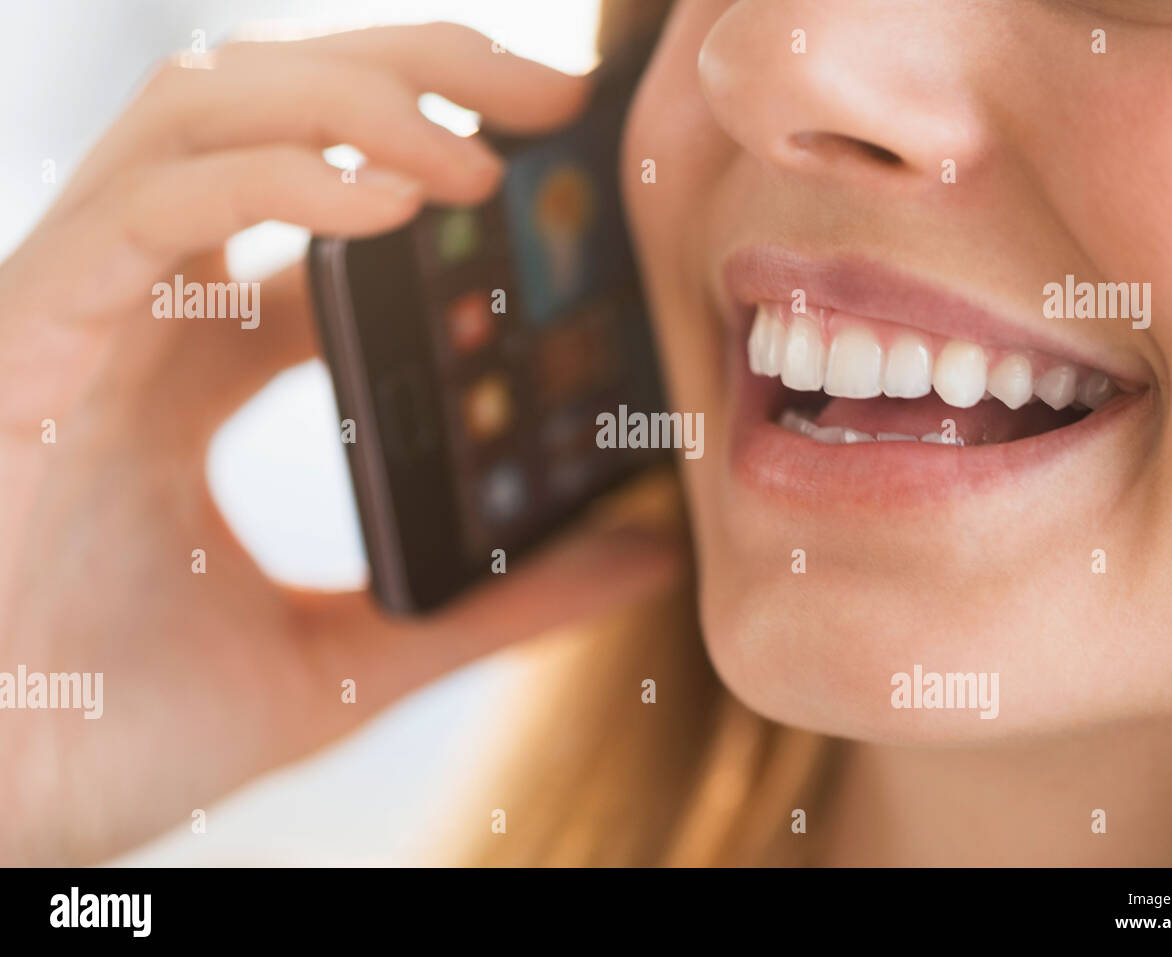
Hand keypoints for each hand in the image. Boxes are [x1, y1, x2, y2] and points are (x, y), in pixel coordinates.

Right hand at [0, 23, 681, 864]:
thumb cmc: (128, 736)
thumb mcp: (356, 654)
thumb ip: (496, 598)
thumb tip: (646, 550)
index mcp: (196, 365)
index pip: (312, 202)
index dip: (428, 157)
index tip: (552, 159)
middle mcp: (136, 315)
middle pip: (262, 111)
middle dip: (408, 72)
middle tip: (548, 92)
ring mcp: (76, 316)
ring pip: (197, 116)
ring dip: (351, 100)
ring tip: (482, 151)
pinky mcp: (25, 345)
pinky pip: (146, 211)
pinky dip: (272, 181)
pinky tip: (389, 204)